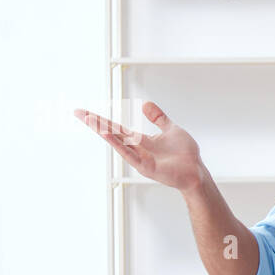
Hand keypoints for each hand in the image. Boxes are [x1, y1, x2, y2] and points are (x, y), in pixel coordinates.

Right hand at [73, 101, 205, 191]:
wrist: (196, 171)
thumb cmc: (185, 154)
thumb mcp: (171, 129)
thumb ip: (158, 117)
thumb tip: (144, 103)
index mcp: (140, 140)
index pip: (116, 127)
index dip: (101, 119)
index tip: (84, 112)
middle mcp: (136, 148)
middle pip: (111, 133)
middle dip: (95, 123)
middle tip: (77, 112)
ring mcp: (139, 158)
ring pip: (117, 142)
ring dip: (102, 131)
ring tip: (88, 119)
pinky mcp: (145, 167)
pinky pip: (129, 153)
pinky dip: (118, 144)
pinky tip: (107, 135)